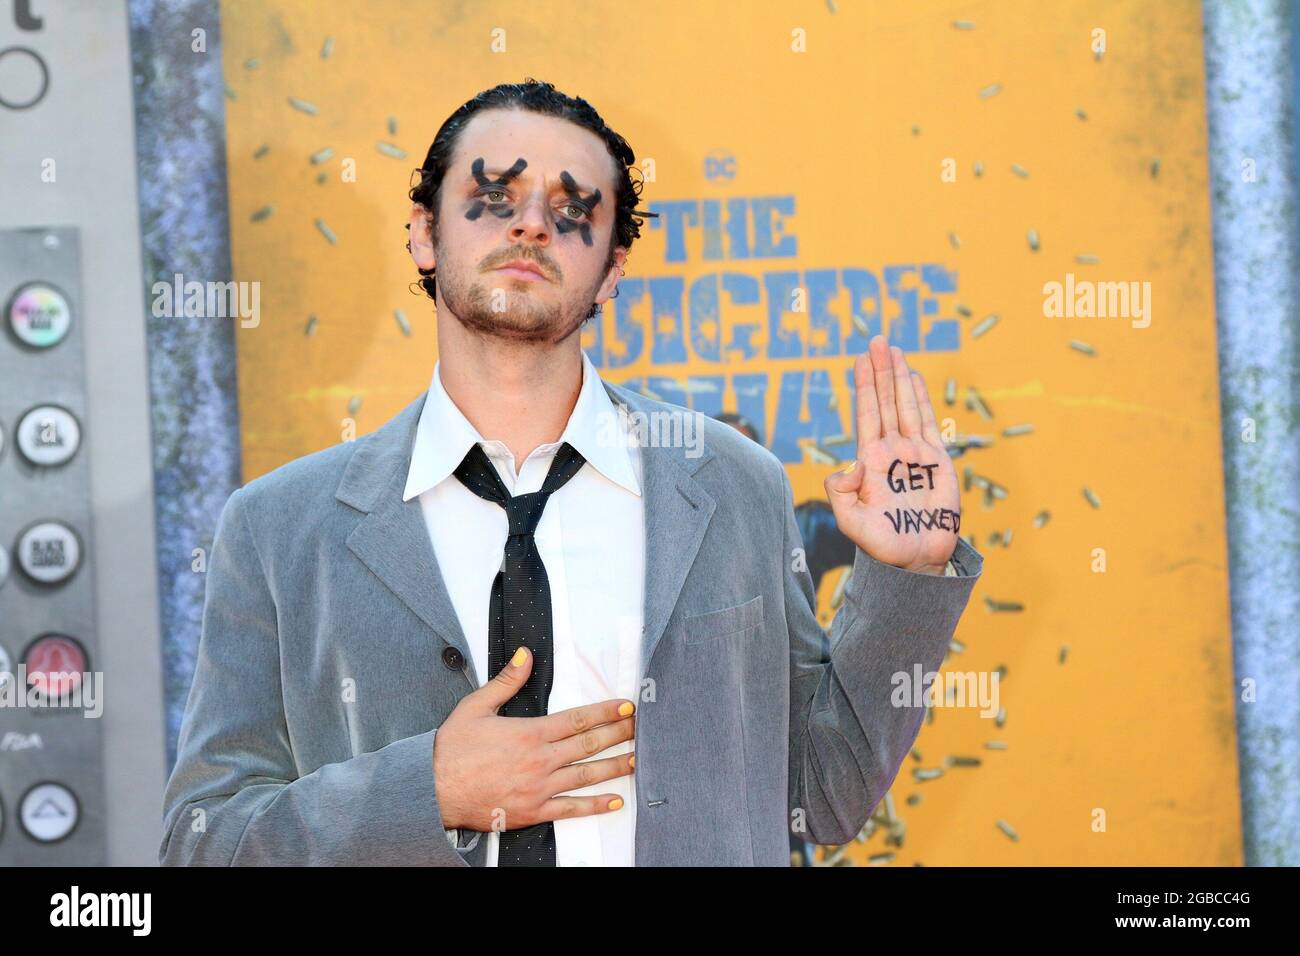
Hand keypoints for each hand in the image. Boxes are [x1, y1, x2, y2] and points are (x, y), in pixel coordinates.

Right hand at [433, 646, 635, 831]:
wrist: (432, 789)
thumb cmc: (451, 750)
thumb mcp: (476, 706)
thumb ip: (506, 681)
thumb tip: (525, 656)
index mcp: (530, 733)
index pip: (578, 719)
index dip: (606, 712)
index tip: (626, 707)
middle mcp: (540, 760)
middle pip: (589, 745)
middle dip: (618, 734)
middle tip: (640, 729)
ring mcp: (539, 788)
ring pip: (586, 775)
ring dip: (615, 766)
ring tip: (636, 759)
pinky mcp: (533, 811)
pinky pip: (571, 809)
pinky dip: (595, 805)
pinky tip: (614, 800)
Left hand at [824, 335, 960, 573]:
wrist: (913, 559)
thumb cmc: (881, 544)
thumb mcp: (851, 522)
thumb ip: (842, 494)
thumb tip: (848, 467)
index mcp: (870, 460)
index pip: (866, 413)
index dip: (864, 385)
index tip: (860, 358)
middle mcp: (891, 450)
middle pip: (884, 401)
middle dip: (881, 371)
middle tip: (878, 340)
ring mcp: (913, 453)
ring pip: (905, 406)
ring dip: (900, 378)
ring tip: (895, 350)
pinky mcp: (936, 461)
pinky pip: (928, 423)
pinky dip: (921, 400)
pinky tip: (915, 379)